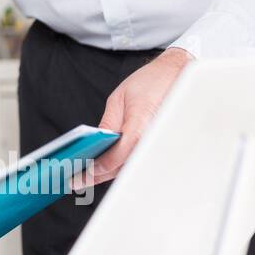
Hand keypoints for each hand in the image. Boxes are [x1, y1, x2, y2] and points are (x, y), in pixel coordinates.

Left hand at [75, 47, 192, 189]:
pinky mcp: (163, 145)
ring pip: (132, 167)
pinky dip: (123, 164)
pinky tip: (108, 165)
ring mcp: (161, 144)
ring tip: (88, 175)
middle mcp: (153, 140)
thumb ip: (108, 124)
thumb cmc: (150, 82)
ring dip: (111, 173)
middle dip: (99, 175)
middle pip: (123, 167)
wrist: (178, 74)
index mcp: (140, 126)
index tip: (80, 175)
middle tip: (77, 180)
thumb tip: (95, 144)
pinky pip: (140, 159)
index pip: (116, 156)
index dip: (97, 168)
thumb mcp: (118, 99)